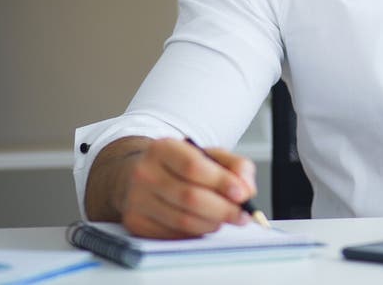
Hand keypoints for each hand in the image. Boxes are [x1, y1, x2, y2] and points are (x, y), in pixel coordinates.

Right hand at [117, 137, 257, 238]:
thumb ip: (235, 166)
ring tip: (224, 218)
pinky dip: (196, 232)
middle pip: (190, 197)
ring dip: (212, 223)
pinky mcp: (136, 223)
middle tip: (242, 215)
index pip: (194, 167)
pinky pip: (174, 234)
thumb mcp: (209, 155)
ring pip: (183, 221)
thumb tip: (246, 189)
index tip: (242, 194)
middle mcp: (145, 173)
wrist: (141, 175)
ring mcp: (137, 199)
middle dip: (223, 210)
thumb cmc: (180, 166)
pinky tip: (203, 223)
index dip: (221, 183)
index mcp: (163, 148)